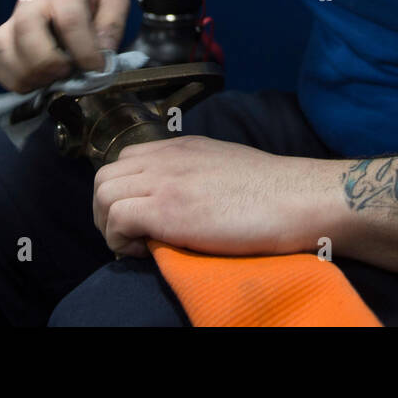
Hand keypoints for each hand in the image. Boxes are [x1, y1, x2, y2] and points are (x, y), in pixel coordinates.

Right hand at [0, 0, 130, 92]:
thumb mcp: (114, 1)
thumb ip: (112, 26)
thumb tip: (102, 54)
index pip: (69, 20)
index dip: (84, 50)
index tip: (96, 68)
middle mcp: (31, 1)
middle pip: (26, 30)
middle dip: (49, 62)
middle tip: (67, 73)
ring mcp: (11, 19)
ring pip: (4, 48)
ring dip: (30, 74)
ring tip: (52, 79)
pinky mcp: (1, 38)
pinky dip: (13, 79)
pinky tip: (35, 81)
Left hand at [92, 136, 332, 257]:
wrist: (294, 198)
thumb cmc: (271, 191)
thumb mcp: (224, 166)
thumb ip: (194, 174)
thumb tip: (179, 200)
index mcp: (180, 147)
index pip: (125, 159)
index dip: (124, 190)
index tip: (141, 218)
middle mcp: (165, 157)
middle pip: (104, 175)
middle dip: (106, 210)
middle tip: (131, 236)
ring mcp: (163, 181)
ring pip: (102, 193)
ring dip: (109, 225)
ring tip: (137, 245)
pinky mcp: (166, 210)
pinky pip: (117, 218)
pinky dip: (121, 239)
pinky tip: (147, 250)